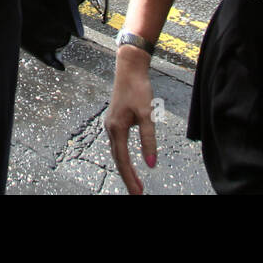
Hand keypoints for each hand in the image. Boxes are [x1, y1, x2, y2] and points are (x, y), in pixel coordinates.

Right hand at [105, 47, 157, 193]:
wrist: (129, 69)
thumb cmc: (138, 89)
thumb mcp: (147, 114)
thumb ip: (149, 140)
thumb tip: (151, 165)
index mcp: (117, 129)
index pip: (124, 161)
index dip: (131, 179)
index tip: (138, 193)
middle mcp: (110, 128)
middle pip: (118, 159)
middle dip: (128, 177)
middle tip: (137, 193)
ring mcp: (111, 124)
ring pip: (117, 152)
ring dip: (125, 168)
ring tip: (135, 181)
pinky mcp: (115, 119)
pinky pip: (118, 144)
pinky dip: (123, 156)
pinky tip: (129, 160)